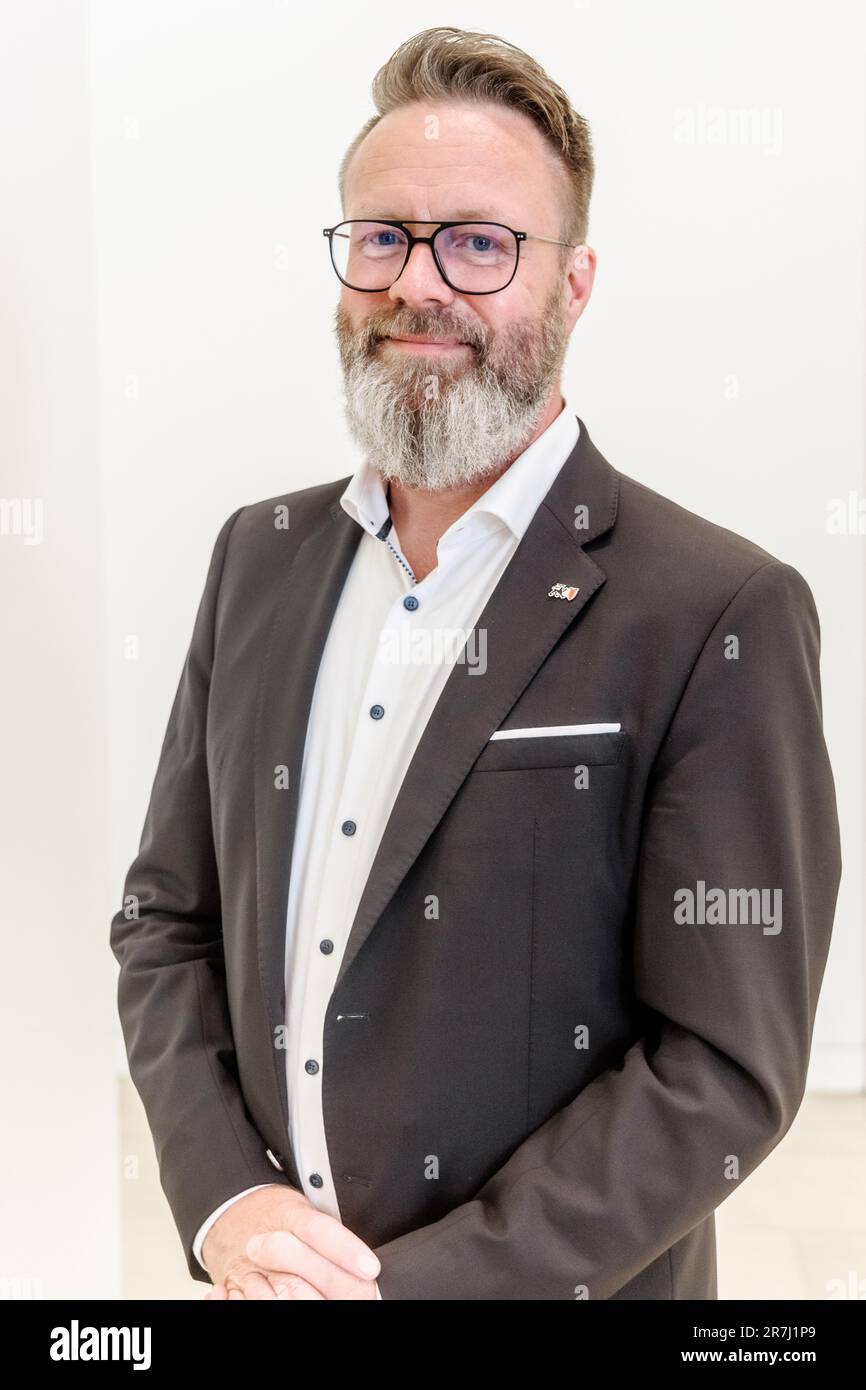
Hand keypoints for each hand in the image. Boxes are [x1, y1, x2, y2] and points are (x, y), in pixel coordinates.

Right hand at [201, 1185, 379, 1298]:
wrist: (230, 1212)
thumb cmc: (277, 1214)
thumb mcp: (303, 1208)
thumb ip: (328, 1231)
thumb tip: (365, 1258)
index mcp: (289, 1216)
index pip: (318, 1231)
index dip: (345, 1251)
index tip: (370, 1267)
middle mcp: (267, 1244)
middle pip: (301, 1273)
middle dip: (333, 1287)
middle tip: (361, 1296)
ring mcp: (250, 1271)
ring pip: (279, 1294)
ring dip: (302, 1302)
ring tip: (328, 1303)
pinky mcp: (236, 1288)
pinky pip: (251, 1302)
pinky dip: (271, 1304)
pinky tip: (286, 1305)